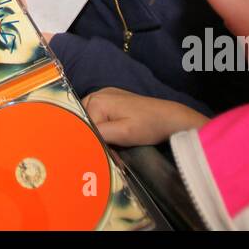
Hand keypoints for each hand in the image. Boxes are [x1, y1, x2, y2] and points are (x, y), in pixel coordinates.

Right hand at [83, 88, 208, 146]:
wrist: (169, 118)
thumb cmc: (148, 126)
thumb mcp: (122, 134)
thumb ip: (98, 134)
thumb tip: (79, 139)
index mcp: (97, 101)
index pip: (82, 125)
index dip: (89, 140)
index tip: (99, 154)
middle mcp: (98, 94)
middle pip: (84, 120)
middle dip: (92, 136)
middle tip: (106, 151)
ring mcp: (106, 95)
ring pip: (90, 119)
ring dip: (97, 132)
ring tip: (112, 144)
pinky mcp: (113, 99)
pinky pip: (99, 114)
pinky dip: (103, 126)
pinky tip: (114, 135)